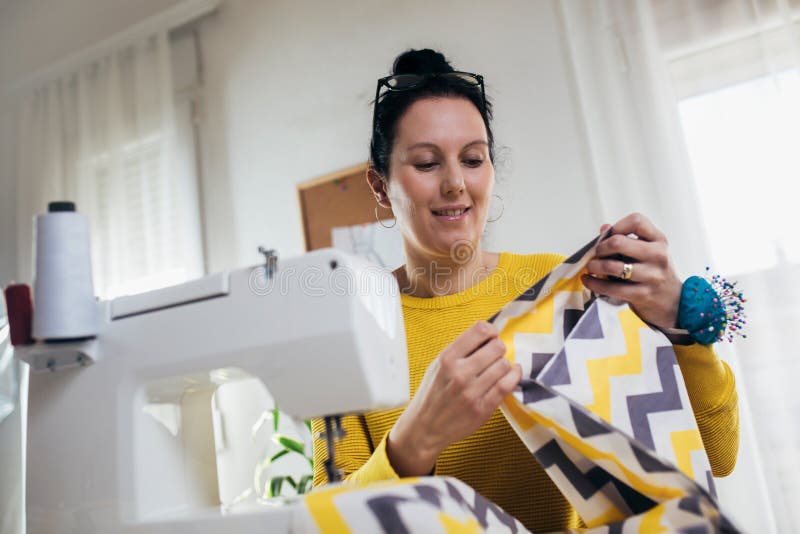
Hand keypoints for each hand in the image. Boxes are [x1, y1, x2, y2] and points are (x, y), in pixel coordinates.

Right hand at [386, 321, 521, 476]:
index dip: (491, 331)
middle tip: (495, 355)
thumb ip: (459, 351)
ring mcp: (472, 392)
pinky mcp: (482, 409)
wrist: (425, 428)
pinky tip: (512, 373)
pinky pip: (506, 386)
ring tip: (499, 367)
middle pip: (496, 347)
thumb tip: (486, 336)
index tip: (491, 336)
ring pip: (504, 365)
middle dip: (499, 348)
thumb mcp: (437, 366)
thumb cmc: (432, 394)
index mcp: (447, 358)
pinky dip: (514, 376)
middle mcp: (459, 373)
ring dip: (505, 364)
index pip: (479, 330)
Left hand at [581, 212, 682, 329]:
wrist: (672, 302)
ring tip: (590, 267)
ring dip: (595, 266)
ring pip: (612, 266)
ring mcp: (651, 276)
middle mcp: (657, 255)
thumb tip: (604, 228)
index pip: (636, 222)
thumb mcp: (649, 251)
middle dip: (601, 248)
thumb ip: (627, 238)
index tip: (609, 235)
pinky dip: (595, 283)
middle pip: (619, 242)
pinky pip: (611, 288)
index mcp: (658, 240)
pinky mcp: (642, 294)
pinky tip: (589, 281)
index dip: (617, 226)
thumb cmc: (655, 272)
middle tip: (596, 254)